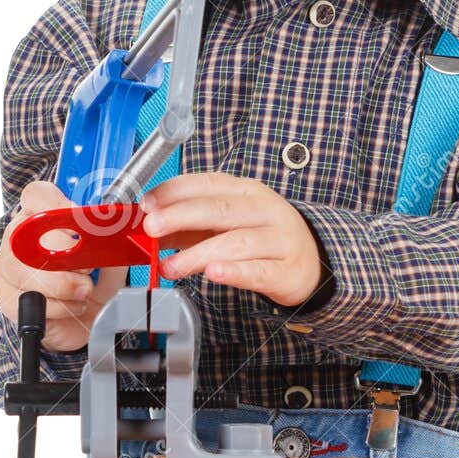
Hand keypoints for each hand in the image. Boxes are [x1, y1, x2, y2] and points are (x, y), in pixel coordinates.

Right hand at [0, 181, 126, 352]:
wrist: (86, 320)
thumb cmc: (94, 280)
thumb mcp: (109, 254)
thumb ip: (112, 237)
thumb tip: (122, 225)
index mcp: (40, 217)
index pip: (36, 195)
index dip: (58, 205)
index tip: (79, 222)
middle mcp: (19, 238)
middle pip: (29, 233)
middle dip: (65, 252)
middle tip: (88, 267)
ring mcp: (9, 269)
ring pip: (28, 271)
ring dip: (66, 285)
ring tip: (84, 289)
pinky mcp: (8, 300)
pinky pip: (34, 301)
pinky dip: (62, 308)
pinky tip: (72, 306)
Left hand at [141, 172, 325, 305]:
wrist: (311, 261)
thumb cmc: (261, 237)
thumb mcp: (225, 224)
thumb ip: (188, 225)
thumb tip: (148, 226)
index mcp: (245, 190)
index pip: (207, 184)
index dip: (174, 192)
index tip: (147, 204)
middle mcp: (264, 209)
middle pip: (219, 209)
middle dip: (181, 216)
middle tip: (152, 228)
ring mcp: (279, 238)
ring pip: (236, 242)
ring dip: (198, 254)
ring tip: (171, 266)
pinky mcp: (286, 270)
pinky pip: (259, 270)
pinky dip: (235, 272)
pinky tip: (214, 274)